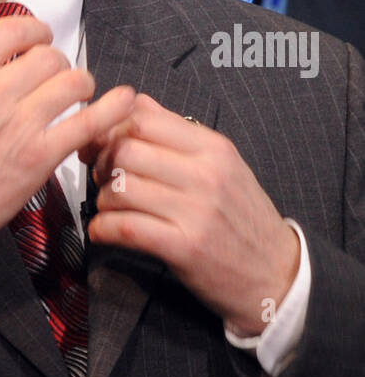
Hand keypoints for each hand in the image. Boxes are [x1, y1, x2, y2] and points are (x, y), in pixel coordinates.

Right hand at [0, 15, 135, 261]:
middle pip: (48, 55)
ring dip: (79, 84)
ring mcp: (18, 124)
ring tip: (77, 92)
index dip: (34, 30)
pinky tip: (125, 101)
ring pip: (72, 81)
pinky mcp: (38, 159)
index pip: (13, 29)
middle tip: (55, 73)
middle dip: (55, 61)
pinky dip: (112, 110)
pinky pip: (88, 124)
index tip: (39, 38)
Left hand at [80, 93, 299, 334]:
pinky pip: (126, 227)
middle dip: (102, 163)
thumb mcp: (223, 164)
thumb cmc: (242, 216)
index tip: (103, 143)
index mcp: (213, 147)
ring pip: (122, 187)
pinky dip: (103, 228)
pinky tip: (102, 230)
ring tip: (108, 207)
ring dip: (103, 198)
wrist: (276, 273)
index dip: (112, 128)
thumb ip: (178, 133)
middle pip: (126, 150)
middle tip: (101, 177)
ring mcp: (197, 211)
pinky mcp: (186, 247)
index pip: (143, 118)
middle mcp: (206, 173)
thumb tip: (134, 102)